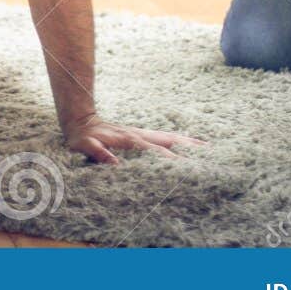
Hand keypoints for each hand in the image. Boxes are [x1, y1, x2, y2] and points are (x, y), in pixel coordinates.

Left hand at [63, 115, 206, 163]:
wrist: (80, 121)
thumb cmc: (82, 137)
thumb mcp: (85, 146)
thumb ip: (98, 153)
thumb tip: (114, 162)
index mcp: (130, 140)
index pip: (156, 151)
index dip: (171, 159)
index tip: (188, 168)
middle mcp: (139, 135)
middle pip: (169, 140)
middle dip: (189, 147)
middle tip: (210, 153)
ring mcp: (141, 133)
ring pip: (169, 137)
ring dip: (188, 142)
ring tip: (207, 148)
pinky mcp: (140, 135)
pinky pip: (163, 137)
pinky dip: (178, 140)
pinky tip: (187, 144)